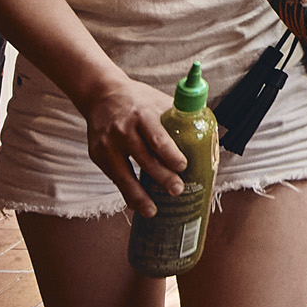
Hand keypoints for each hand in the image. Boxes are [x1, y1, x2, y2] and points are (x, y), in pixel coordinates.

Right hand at [75, 73, 189, 216]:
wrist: (102, 94)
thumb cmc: (139, 100)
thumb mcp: (159, 101)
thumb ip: (179, 116)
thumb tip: (209, 134)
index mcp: (143, 115)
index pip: (158, 138)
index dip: (170, 154)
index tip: (183, 166)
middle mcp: (124, 130)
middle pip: (144, 159)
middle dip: (161, 178)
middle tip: (177, 190)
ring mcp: (108, 144)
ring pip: (124, 175)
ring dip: (139, 196)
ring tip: (153, 211)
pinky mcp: (98, 155)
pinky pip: (114, 178)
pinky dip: (126, 192)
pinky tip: (136, 203)